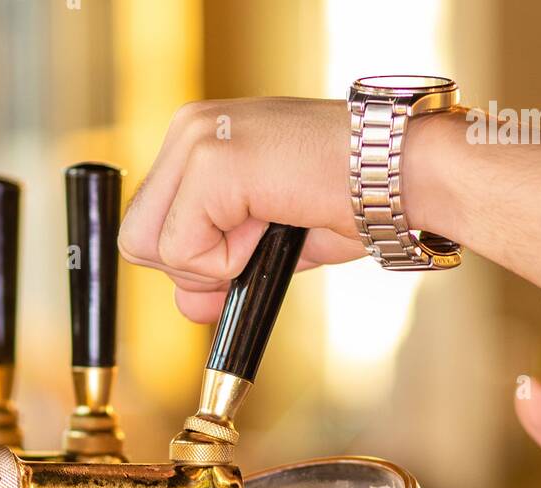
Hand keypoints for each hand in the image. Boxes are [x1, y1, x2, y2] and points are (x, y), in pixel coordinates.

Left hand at [119, 97, 358, 321]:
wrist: (402, 178)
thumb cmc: (351, 201)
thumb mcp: (268, 245)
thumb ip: (219, 269)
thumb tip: (185, 304)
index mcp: (200, 140)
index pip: (149, 227)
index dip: (192, 262)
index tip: (249, 245)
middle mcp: (191, 129)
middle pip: (138, 240)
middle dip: (194, 267)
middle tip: (259, 238)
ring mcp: (198, 140)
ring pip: (154, 248)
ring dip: (216, 262)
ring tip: (272, 223)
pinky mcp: (212, 163)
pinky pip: (186, 252)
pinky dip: (232, 260)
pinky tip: (276, 218)